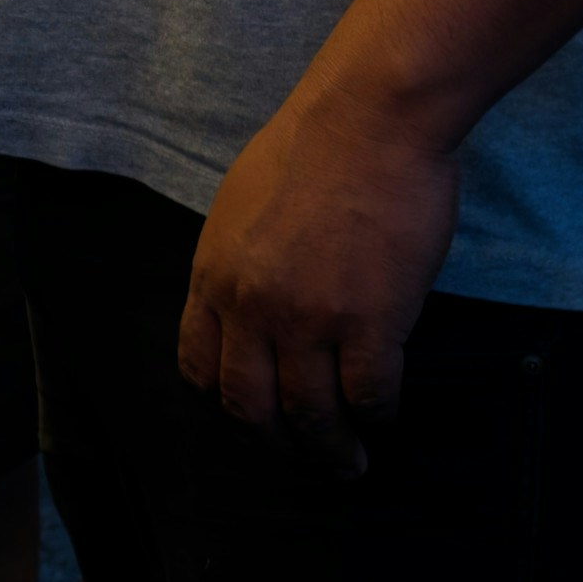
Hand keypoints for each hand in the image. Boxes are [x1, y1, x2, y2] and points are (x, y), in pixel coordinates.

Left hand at [176, 76, 462, 474]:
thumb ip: (238, 260)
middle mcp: (251, 308)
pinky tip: (383, 416)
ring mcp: (309, 319)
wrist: (369, 119)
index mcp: (213, 276)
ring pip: (311, 413)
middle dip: (275, 442)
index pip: (199, 365)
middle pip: (250, 404)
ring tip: (348, 461)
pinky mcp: (370, 322)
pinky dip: (376, 415)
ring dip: (330, 448)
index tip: (250, 415)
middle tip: (301, 455)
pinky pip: (368, 393)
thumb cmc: (313, 147)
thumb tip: (248, 297)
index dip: (225, 400)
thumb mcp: (241, 205)